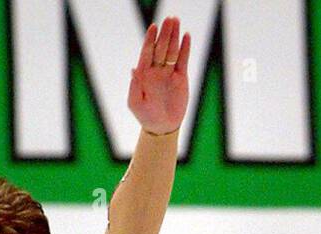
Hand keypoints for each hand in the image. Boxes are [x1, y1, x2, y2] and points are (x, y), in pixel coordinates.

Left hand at [128, 17, 189, 133]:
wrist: (162, 127)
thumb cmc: (146, 116)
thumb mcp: (135, 102)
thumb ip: (134, 86)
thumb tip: (134, 69)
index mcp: (144, 73)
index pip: (147, 52)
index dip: (150, 39)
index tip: (153, 27)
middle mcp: (156, 70)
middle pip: (161, 47)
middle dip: (165, 33)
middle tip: (169, 19)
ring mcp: (169, 73)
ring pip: (172, 51)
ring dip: (174, 36)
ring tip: (177, 22)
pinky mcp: (181, 78)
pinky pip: (183, 61)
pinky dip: (185, 49)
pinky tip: (186, 37)